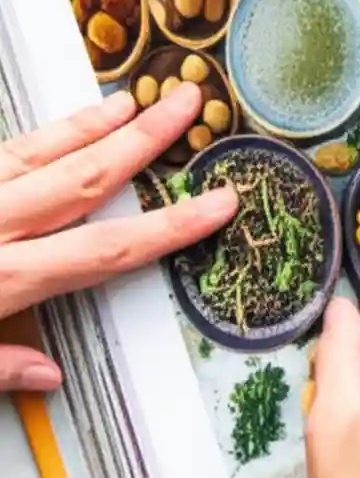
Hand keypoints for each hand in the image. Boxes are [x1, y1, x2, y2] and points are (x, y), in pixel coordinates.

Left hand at [0, 84, 237, 390]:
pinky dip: (33, 136)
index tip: (220, 202)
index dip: (172, 225)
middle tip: (186, 104)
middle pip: (84, 178)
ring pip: (37, 154)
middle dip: (144, 139)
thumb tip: (46, 375)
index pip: (108, 248)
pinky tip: (51, 127)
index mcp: (3, 280)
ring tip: (128, 102)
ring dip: (89, 126)